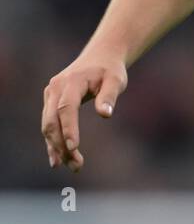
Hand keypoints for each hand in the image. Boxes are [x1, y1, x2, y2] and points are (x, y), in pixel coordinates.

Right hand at [41, 54, 127, 171]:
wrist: (100, 57)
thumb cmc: (110, 70)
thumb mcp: (116, 80)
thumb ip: (109, 96)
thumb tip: (105, 114)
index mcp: (71, 82)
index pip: (66, 108)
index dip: (69, 128)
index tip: (74, 147)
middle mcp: (55, 89)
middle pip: (52, 120)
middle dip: (61, 145)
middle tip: (77, 165)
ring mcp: (50, 95)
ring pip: (48, 125)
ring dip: (58, 147)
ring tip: (75, 166)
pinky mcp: (50, 102)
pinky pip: (49, 124)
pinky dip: (52, 142)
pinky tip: (57, 160)